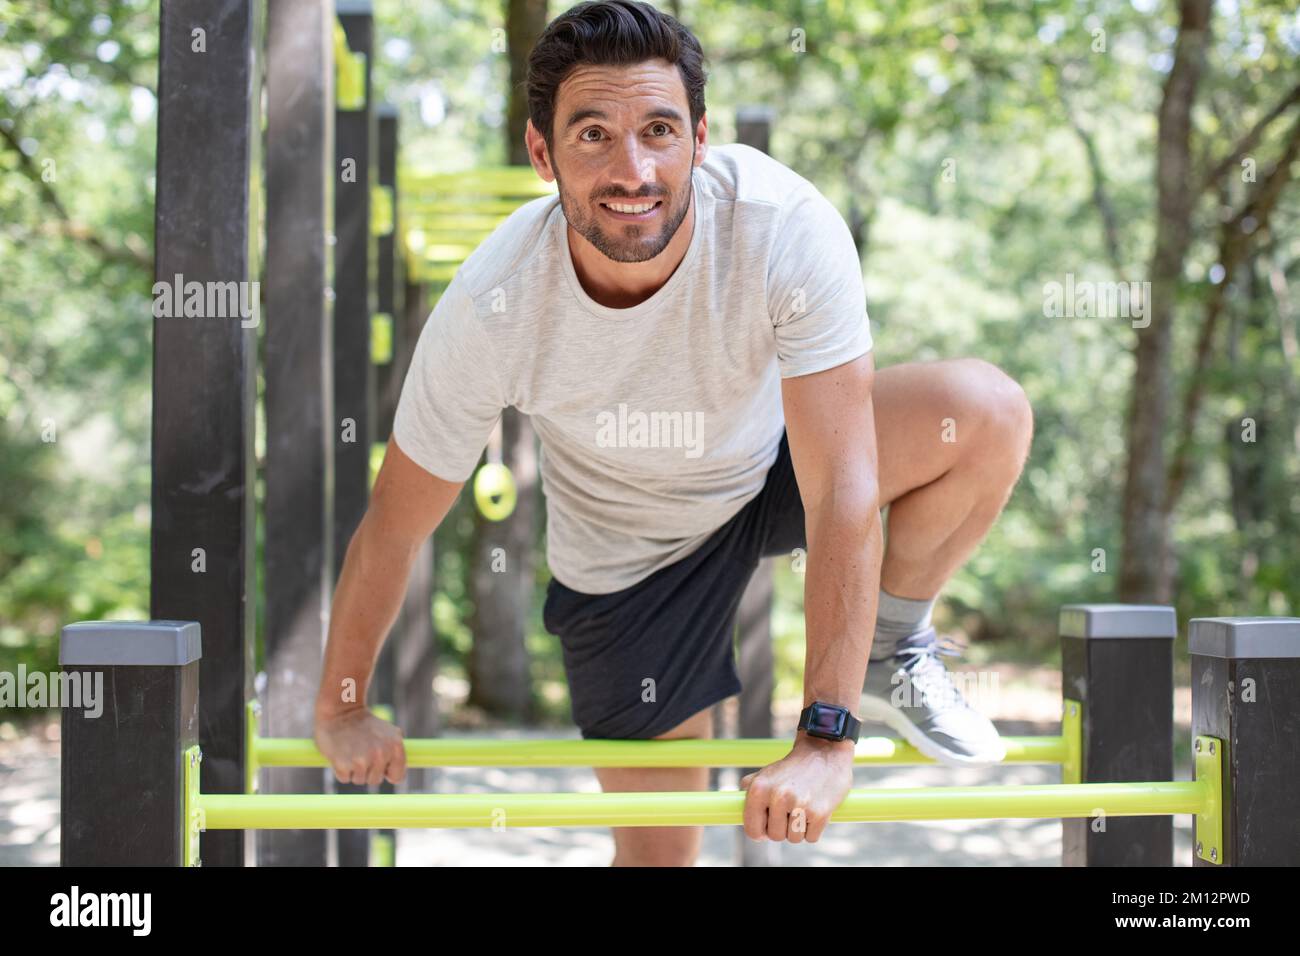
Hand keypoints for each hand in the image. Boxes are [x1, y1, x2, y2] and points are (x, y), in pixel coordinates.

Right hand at [314, 706, 407, 786]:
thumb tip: (397, 778)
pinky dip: (341, 769)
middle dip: (368, 770)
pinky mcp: (343, 764)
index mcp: (395, 746)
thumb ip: (396, 753)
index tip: (380, 764)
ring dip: (354, 770)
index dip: (387, 772)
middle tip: (361, 750)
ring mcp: (361, 760)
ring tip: (351, 750)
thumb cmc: (364, 724)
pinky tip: (341, 752)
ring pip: (360, 780)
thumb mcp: (388, 733)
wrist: (340, 710)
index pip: (397, 776)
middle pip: (376, 780)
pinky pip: (344, 778)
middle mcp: (380, 754)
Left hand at [739, 734, 854, 843]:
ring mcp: (799, 805)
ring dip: (799, 829)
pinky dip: (814, 829)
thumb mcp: (766, 773)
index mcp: (759, 789)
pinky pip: (811, 838)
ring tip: (803, 808)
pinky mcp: (820, 813)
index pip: (752, 830)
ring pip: (793, 839)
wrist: (824, 752)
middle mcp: (777, 797)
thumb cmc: (793, 768)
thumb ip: (749, 789)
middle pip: (775, 837)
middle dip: (782, 828)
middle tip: (790, 811)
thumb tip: (734, 809)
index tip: (767, 828)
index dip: (760, 832)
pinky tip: (815, 810)